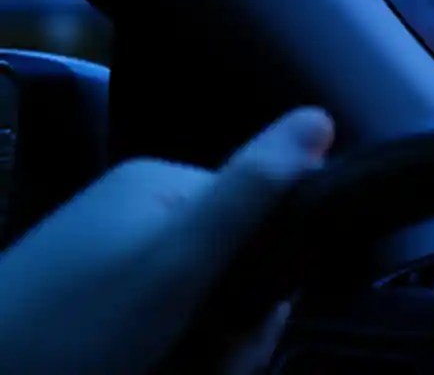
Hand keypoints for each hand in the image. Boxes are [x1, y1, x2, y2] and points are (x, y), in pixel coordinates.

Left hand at [0, 107, 333, 373]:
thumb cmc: (82, 325)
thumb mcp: (179, 260)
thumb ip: (252, 190)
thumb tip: (320, 116)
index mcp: (162, 184)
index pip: (262, 212)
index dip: (275, 273)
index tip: (257, 322)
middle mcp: (139, 212)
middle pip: (234, 264)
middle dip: (236, 324)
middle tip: (209, 361)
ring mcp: (114, 259)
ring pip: (204, 303)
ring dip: (207, 349)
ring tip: (176, 370)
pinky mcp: (98, 304)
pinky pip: (166, 323)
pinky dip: (172, 355)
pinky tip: (156, 369)